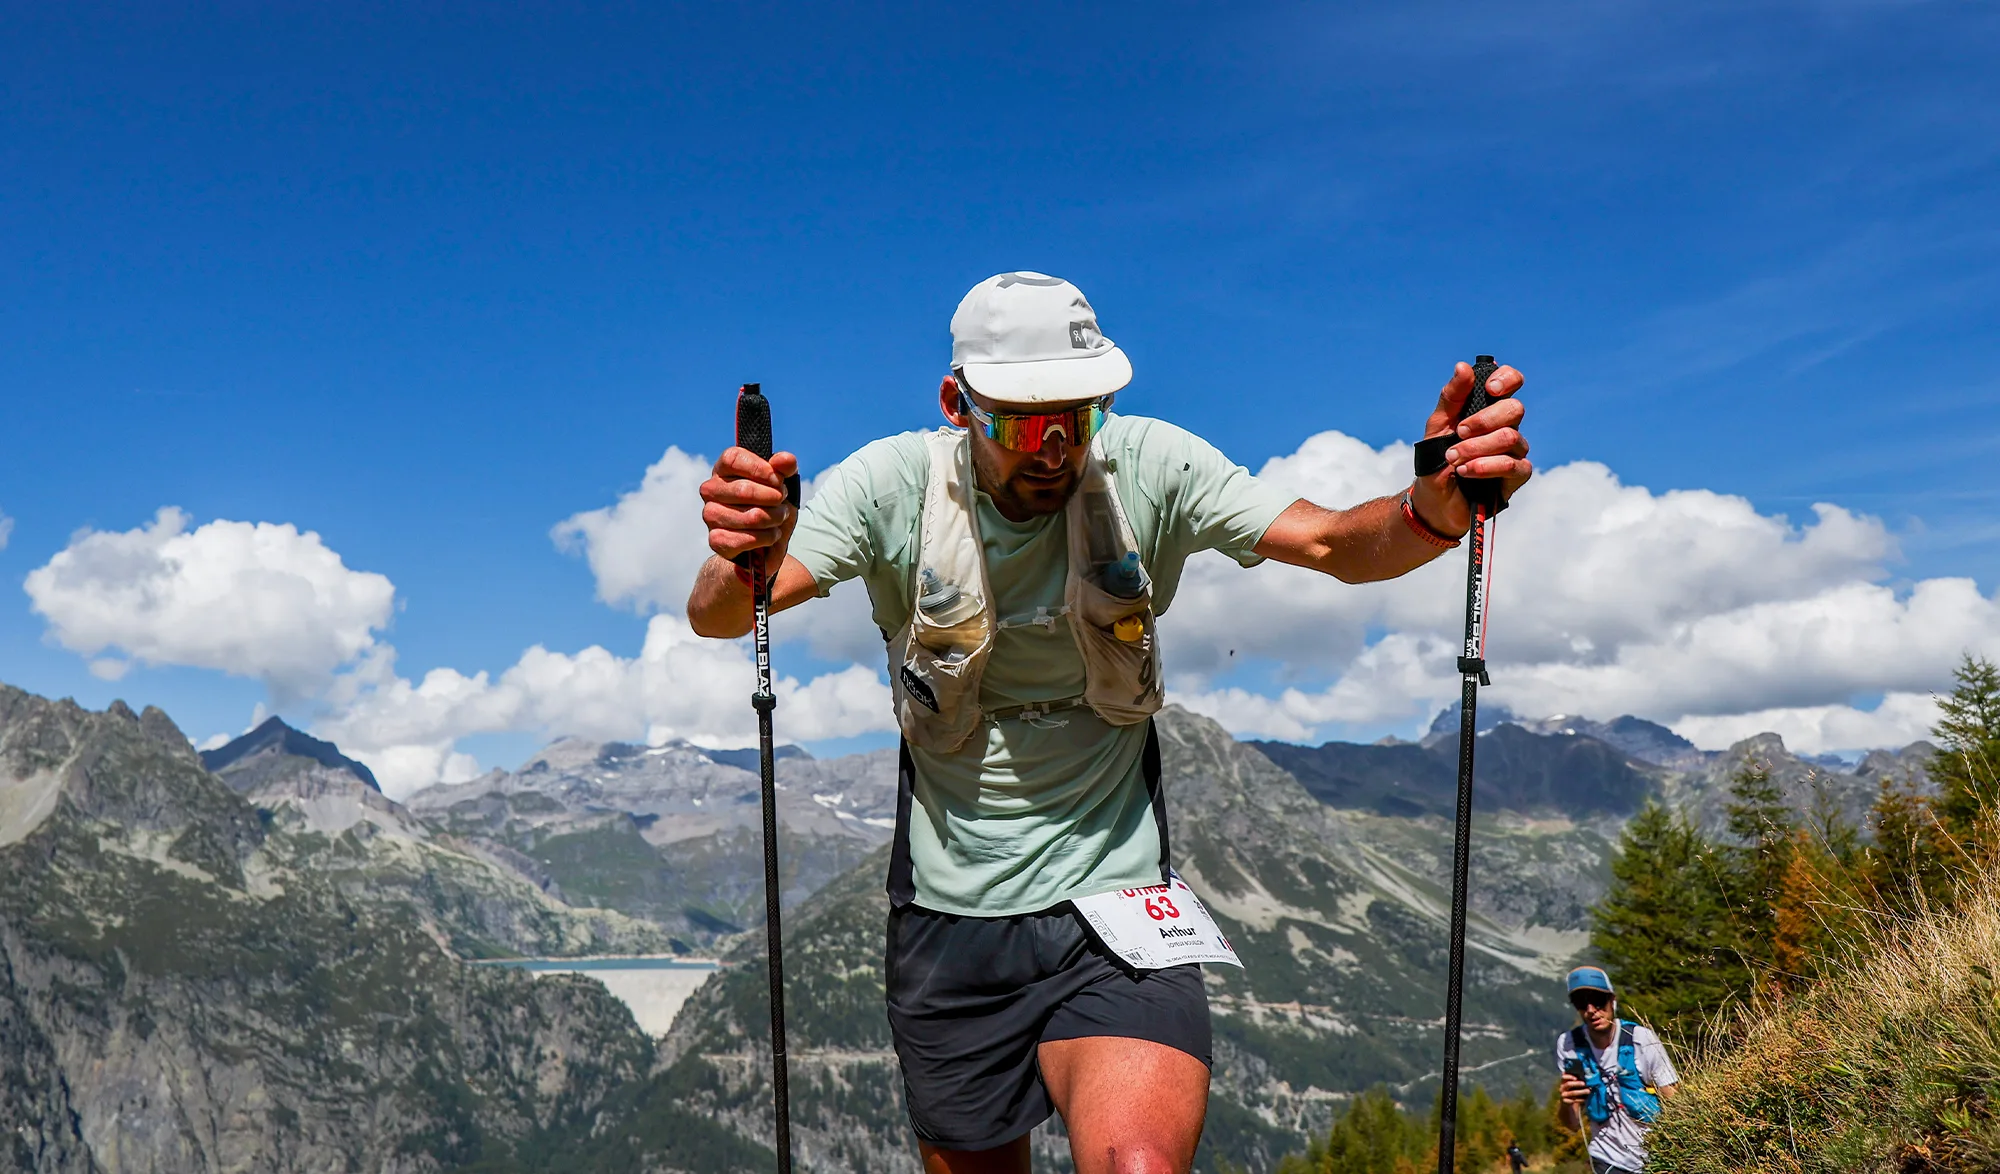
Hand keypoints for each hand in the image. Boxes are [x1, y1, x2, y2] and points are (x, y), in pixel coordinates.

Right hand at [699, 446, 800, 568]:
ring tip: (779, 518)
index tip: (778, 480)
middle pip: (743, 490)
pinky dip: (767, 537)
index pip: (732, 459)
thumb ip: (785, 466)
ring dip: (774, 518)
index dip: (759, 468)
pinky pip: (747, 538)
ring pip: (751, 516)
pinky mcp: (716, 540)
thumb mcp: (784, 483)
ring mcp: (710, 515)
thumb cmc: (771, 505)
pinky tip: (771, 535)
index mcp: (723, 469)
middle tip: (782, 502)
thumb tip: (784, 460)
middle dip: (773, 498)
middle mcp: (711, 490)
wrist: (769, 542)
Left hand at [1409, 361, 1531, 536]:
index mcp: (1488, 409)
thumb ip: (1451, 397)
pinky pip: (1513, 465)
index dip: (1507, 379)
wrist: (1433, 499)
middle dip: (1483, 421)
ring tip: (1454, 459)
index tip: (1490, 388)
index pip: (1511, 382)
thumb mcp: (1437, 426)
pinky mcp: (1516, 477)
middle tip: (1458, 433)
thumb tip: (1463, 367)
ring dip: (1477, 447)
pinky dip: (1487, 466)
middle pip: (1514, 409)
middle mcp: (1506, 427)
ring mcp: (1514, 452)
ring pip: (1511, 438)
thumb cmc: (1437, 459)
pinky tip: (1466, 472)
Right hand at [1559, 1073, 1589, 1104]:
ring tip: (1589, 1091)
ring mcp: (1563, 1094)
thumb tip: (1586, 1076)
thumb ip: (1577, 1081)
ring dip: (1581, 1091)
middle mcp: (1562, 1087)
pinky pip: (1573, 1100)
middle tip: (1584, 1083)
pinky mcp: (1565, 1101)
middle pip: (1568, 1084)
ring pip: (1572, 1092)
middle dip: (1577, 1083)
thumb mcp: (1573, 1085)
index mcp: (1563, 1082)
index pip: (1564, 1077)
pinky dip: (1580, 1099)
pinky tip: (1585, 1099)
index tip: (1576, 1078)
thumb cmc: (1573, 1091)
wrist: (1568, 1102)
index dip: (1569, 1076)